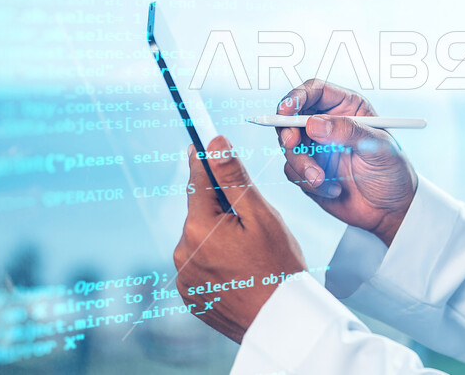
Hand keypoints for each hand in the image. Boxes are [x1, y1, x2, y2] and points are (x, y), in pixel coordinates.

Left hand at [173, 135, 305, 341]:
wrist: (282, 322)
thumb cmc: (278, 266)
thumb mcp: (261, 215)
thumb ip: (233, 177)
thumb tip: (214, 143)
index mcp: (198, 227)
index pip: (198, 182)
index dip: (204, 162)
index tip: (200, 143)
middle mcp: (182, 252)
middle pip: (202, 214)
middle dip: (223, 211)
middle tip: (254, 225)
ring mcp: (184, 278)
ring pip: (201, 240)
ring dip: (220, 238)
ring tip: (252, 255)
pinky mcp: (191, 296)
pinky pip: (201, 266)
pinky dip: (217, 263)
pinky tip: (242, 271)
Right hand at [276, 79, 417, 246]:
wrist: (391, 210)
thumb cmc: (393, 172)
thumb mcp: (379, 147)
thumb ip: (348, 132)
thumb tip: (313, 124)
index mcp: (347, 108)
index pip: (315, 91)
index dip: (297, 96)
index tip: (286, 111)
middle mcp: (328, 124)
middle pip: (292, 116)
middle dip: (288, 131)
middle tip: (293, 143)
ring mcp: (316, 148)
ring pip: (289, 146)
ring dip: (300, 163)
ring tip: (321, 179)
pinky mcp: (309, 171)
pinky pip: (292, 172)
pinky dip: (308, 182)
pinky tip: (333, 189)